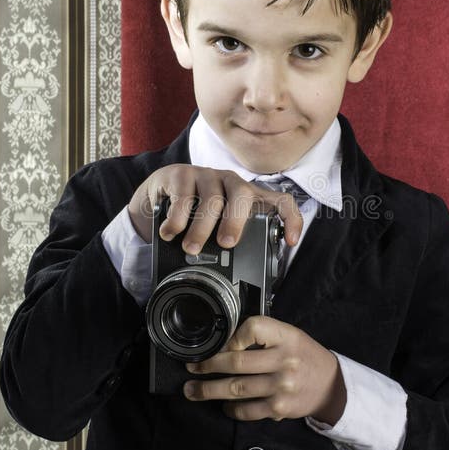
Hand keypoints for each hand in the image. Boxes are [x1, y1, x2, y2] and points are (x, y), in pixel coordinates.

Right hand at [128, 164, 303, 251]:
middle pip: (243, 194)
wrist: (157, 198)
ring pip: (212, 197)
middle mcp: (231, 182)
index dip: (290, 218)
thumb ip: (232, 242)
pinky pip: (183, 195)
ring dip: (201, 227)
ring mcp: (206, 175)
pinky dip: (177, 219)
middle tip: (226, 244)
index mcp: (247, 197)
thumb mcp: (216, 228)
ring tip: (191, 248)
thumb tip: (247, 276)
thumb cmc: (194, 216)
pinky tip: (170, 233)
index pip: (279, 200)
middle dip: (236, 221)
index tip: (291, 241)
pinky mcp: (181, 174)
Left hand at [183, 316, 346, 424]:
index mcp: (287, 337)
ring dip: (209, 390)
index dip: (232, 336)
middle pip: (236, 362)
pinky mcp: (278, 407)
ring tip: (193, 390)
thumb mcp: (291, 335)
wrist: (331, 385)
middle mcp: (284, 361)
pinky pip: (247, 409)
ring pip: (236, 388)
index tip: (218, 344)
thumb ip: (264, 335)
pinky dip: (231, 408)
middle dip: (208, 366)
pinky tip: (223, 405)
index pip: (253, 328)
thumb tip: (226, 342)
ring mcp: (281, 386)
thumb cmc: (305, 356)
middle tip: (192, 368)